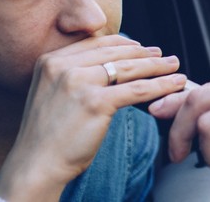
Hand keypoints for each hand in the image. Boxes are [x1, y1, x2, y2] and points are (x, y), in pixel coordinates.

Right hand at [0, 34, 187, 200]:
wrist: (35, 165)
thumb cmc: (47, 136)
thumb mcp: (52, 93)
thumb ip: (73, 76)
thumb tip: (108, 65)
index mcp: (51, 61)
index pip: (95, 44)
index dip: (122, 44)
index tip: (140, 46)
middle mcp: (63, 66)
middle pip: (114, 54)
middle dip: (143, 54)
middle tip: (162, 55)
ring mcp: (79, 83)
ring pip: (128, 69)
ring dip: (157, 67)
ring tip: (174, 66)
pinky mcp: (96, 102)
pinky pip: (136, 90)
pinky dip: (159, 85)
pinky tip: (173, 84)